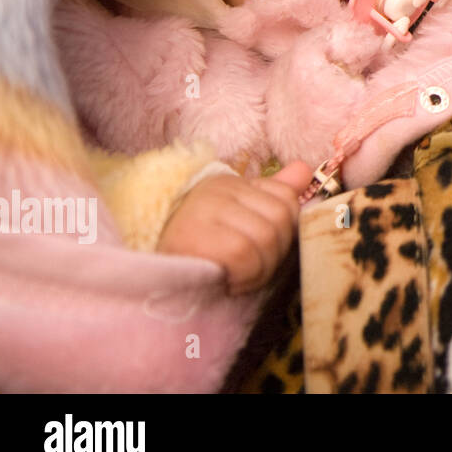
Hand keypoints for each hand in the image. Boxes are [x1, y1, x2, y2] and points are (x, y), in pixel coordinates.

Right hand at [155, 160, 312, 295]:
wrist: (146, 275)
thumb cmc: (198, 250)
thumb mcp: (236, 219)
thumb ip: (272, 194)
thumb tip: (304, 171)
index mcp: (231, 183)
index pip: (286, 199)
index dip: (284, 233)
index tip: (261, 252)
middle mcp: (218, 189)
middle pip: (281, 220)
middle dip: (274, 255)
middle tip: (249, 270)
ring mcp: (205, 209)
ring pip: (266, 238)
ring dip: (259, 270)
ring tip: (237, 277)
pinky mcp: (193, 236)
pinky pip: (244, 255)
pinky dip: (243, 275)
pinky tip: (227, 281)